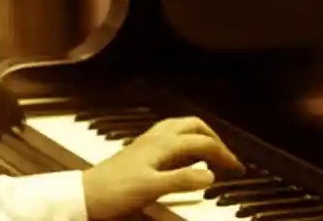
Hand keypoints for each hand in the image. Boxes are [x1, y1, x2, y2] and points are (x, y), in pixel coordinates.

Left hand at [81, 116, 244, 219]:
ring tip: (209, 153)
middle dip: (214, 138)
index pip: (203, 143)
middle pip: (194, 126)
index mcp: (164, 144)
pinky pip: (170, 135)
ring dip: (199, 136)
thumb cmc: (116, 191)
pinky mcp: (140, 149)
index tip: (237, 169)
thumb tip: (211, 175)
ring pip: (181, 127)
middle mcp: (157, 137)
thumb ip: (182, 180)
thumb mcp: (152, 188)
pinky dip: (185, 141)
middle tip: (225, 157)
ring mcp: (147, 141)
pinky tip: (183, 157)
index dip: (224, 154)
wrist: (85, 195)